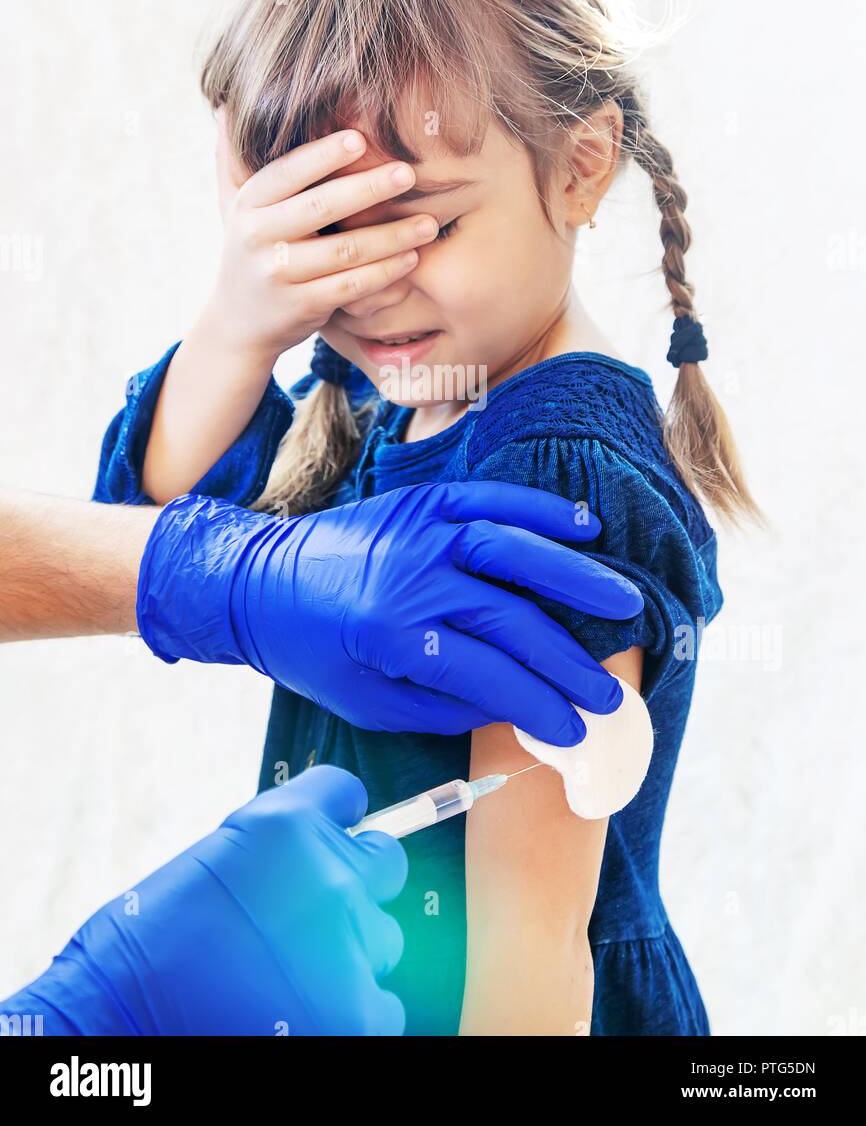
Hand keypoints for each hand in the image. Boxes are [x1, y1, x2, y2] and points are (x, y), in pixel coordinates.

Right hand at [0, 767, 406, 1035]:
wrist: (118, 1021)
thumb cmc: (151, 945)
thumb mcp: (215, 861)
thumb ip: (280, 850)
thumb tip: (331, 849)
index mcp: (287, 826)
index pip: (346, 794)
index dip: (336, 821)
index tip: (333, 837)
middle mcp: (330, 876)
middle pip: (385, 865)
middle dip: (354, 888)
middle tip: (309, 922)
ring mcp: (350, 945)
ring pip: (384, 939)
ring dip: (350, 954)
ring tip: (288, 978)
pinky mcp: (360, 1012)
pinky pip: (384, 1003)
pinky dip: (351, 1012)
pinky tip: (298, 1015)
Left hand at [137, 482, 643, 744]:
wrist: (258, 579)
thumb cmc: (313, 651)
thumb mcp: (369, 701)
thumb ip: (447, 704)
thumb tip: (519, 706)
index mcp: (395, 635)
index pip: (491, 675)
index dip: (539, 706)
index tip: (573, 730)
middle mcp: (415, 577)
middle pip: (514, 621)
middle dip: (567, 664)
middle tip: (606, 695)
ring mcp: (423, 530)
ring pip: (516, 551)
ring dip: (575, 579)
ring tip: (623, 605)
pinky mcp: (425, 499)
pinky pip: (493, 500)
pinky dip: (540, 511)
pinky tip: (584, 527)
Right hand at [205, 109, 439, 360]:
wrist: (238, 324)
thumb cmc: (253, 252)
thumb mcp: (235, 207)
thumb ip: (236, 161)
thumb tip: (223, 104)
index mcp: (248, 204)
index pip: (287, 172)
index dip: (322, 155)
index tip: (360, 138)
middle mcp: (258, 237)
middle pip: (320, 207)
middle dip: (368, 188)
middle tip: (409, 173)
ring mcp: (279, 275)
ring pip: (345, 250)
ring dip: (391, 235)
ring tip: (428, 222)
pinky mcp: (302, 306)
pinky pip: (352, 286)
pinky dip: (385, 272)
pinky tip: (411, 257)